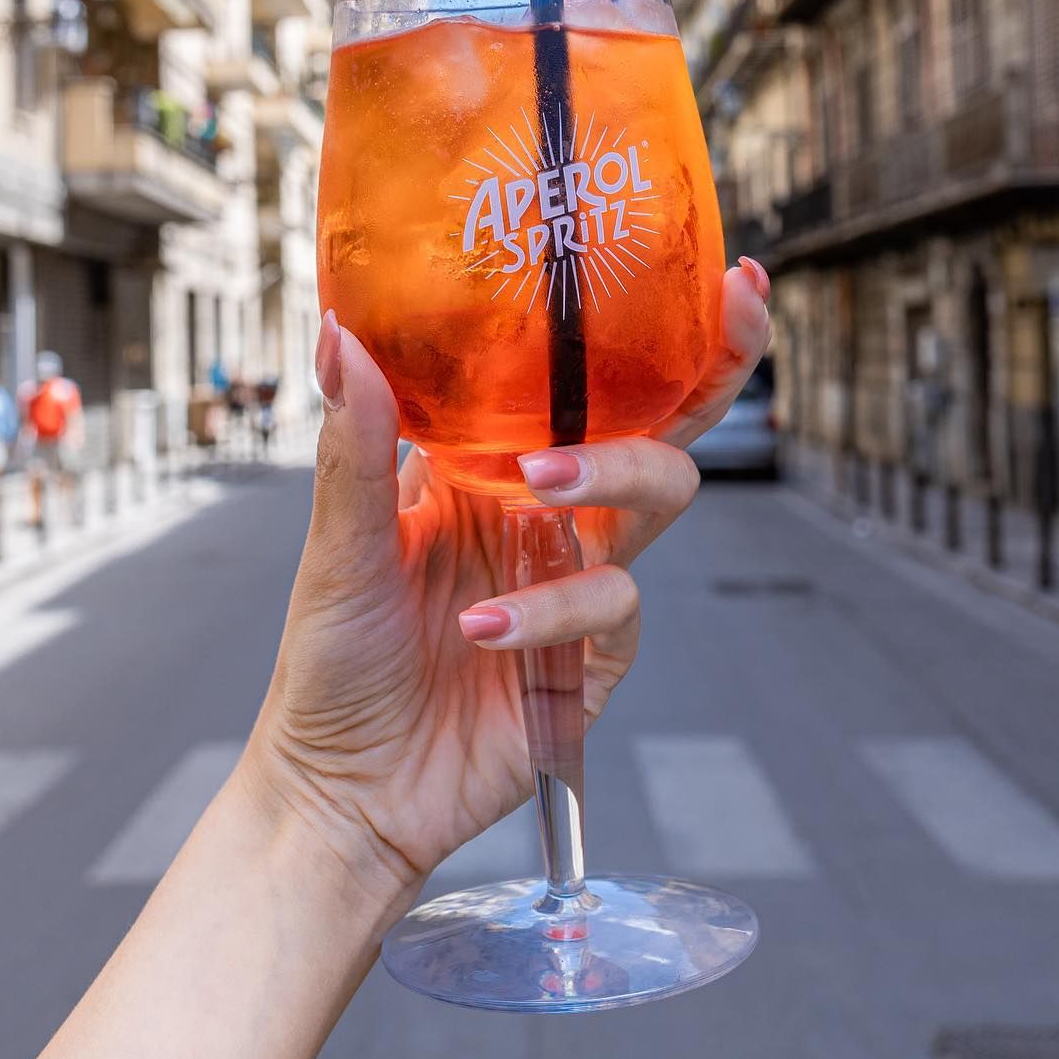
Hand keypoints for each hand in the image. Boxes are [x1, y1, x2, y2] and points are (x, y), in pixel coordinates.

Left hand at [241, 260, 773, 903]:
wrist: (345, 789)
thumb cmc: (334, 659)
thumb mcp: (339, 542)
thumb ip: (353, 443)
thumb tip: (338, 330)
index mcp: (491, 465)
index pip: (581, 385)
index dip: (650, 328)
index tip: (707, 269)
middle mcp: (547, 512)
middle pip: (658, 428)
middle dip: (709, 370)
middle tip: (725, 317)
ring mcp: (577, 580)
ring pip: (656, 501)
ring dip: (606, 480)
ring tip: (530, 494)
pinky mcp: (596, 655)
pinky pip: (615, 604)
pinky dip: (555, 609)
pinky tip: (485, 630)